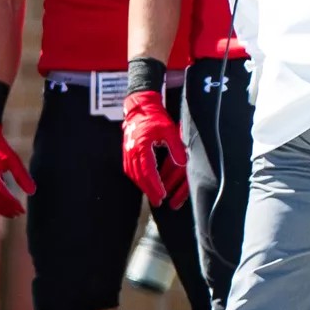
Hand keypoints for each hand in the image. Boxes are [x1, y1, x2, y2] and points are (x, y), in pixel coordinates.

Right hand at [120, 89, 187, 208]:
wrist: (139, 107)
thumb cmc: (156, 118)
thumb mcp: (169, 130)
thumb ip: (176, 147)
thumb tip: (183, 163)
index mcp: (142, 147)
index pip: (148, 171)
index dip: (154, 185)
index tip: (161, 195)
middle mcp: (131, 151)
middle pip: (139, 176)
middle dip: (148, 190)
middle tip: (158, 201)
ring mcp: (126, 152)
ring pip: (132, 174)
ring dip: (142, 186)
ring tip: (152, 195)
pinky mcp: (126, 151)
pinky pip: (129, 169)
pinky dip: (136, 178)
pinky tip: (144, 183)